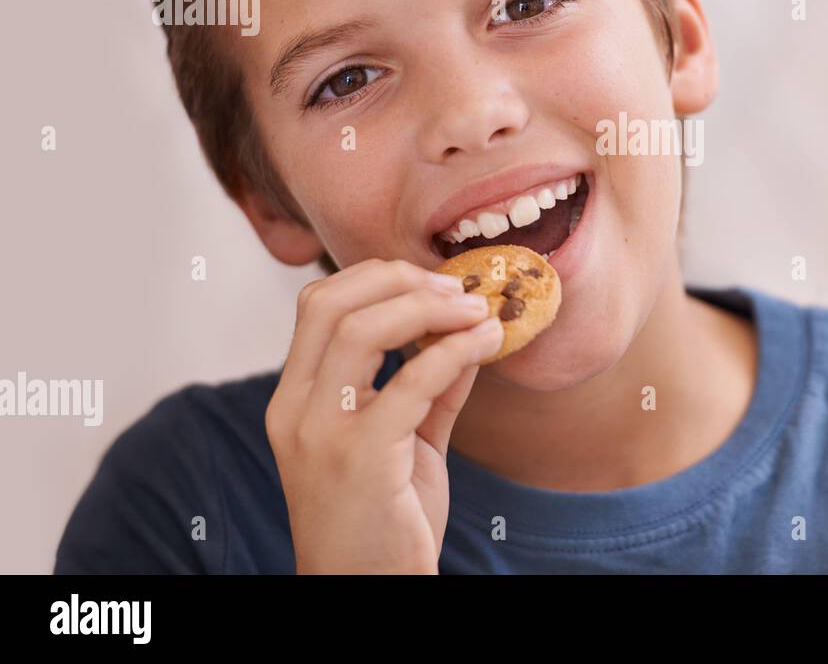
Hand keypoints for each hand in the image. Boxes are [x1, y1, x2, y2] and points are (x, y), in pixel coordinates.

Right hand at [265, 258, 501, 573]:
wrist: (369, 594)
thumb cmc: (384, 522)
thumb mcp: (406, 443)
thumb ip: (430, 388)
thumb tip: (468, 332)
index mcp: (295, 400)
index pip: (318, 305)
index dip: (377, 278)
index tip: (433, 283)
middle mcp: (295, 410)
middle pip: (330, 302)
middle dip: (399, 278)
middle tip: (456, 288)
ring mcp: (321, 434)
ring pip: (361, 329)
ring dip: (430, 307)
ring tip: (478, 310)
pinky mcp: (360, 458)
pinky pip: (410, 382)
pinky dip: (454, 351)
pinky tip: (487, 343)